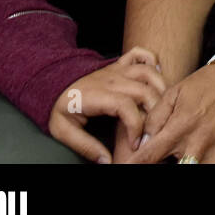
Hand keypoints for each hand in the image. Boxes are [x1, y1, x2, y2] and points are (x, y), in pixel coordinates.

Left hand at [49, 46, 166, 162]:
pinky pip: (141, 54)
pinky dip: (153, 61)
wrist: (53, 84)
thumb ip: (85, 146)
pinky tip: (157, 75)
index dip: (136, 126)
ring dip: (161, 88)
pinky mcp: (120, 64)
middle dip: (155, 112)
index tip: (137, 143)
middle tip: (153, 129)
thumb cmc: (60, 107)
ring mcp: (117, 69)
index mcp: (97, 95)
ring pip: (148, 72)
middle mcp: (111, 79)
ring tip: (161, 108)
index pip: (125, 106)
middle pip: (144, 90)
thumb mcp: (63, 131)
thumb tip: (106, 161)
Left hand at [116, 61, 214, 163]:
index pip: (149, 156)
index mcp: (179, 127)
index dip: (134, 164)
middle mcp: (197, 142)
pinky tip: (211, 161)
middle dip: (165, 167)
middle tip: (164, 159)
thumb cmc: (205, 83)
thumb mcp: (175, 92)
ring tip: (185, 159)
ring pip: (202, 170)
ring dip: (192, 166)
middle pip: (177, 169)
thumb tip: (142, 140)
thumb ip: (155, 116)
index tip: (125, 167)